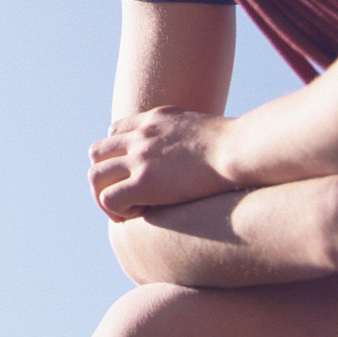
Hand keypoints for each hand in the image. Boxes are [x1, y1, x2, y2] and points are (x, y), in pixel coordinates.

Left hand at [90, 107, 238, 216]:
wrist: (242, 149)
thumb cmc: (238, 146)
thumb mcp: (206, 128)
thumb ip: (189, 136)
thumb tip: (201, 152)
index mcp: (154, 120)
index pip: (115, 132)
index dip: (117, 155)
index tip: (131, 173)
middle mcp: (141, 136)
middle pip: (97, 153)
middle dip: (103, 176)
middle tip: (120, 196)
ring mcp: (140, 158)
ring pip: (96, 176)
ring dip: (104, 195)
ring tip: (123, 212)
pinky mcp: (146, 183)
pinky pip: (110, 198)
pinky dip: (116, 209)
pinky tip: (136, 216)